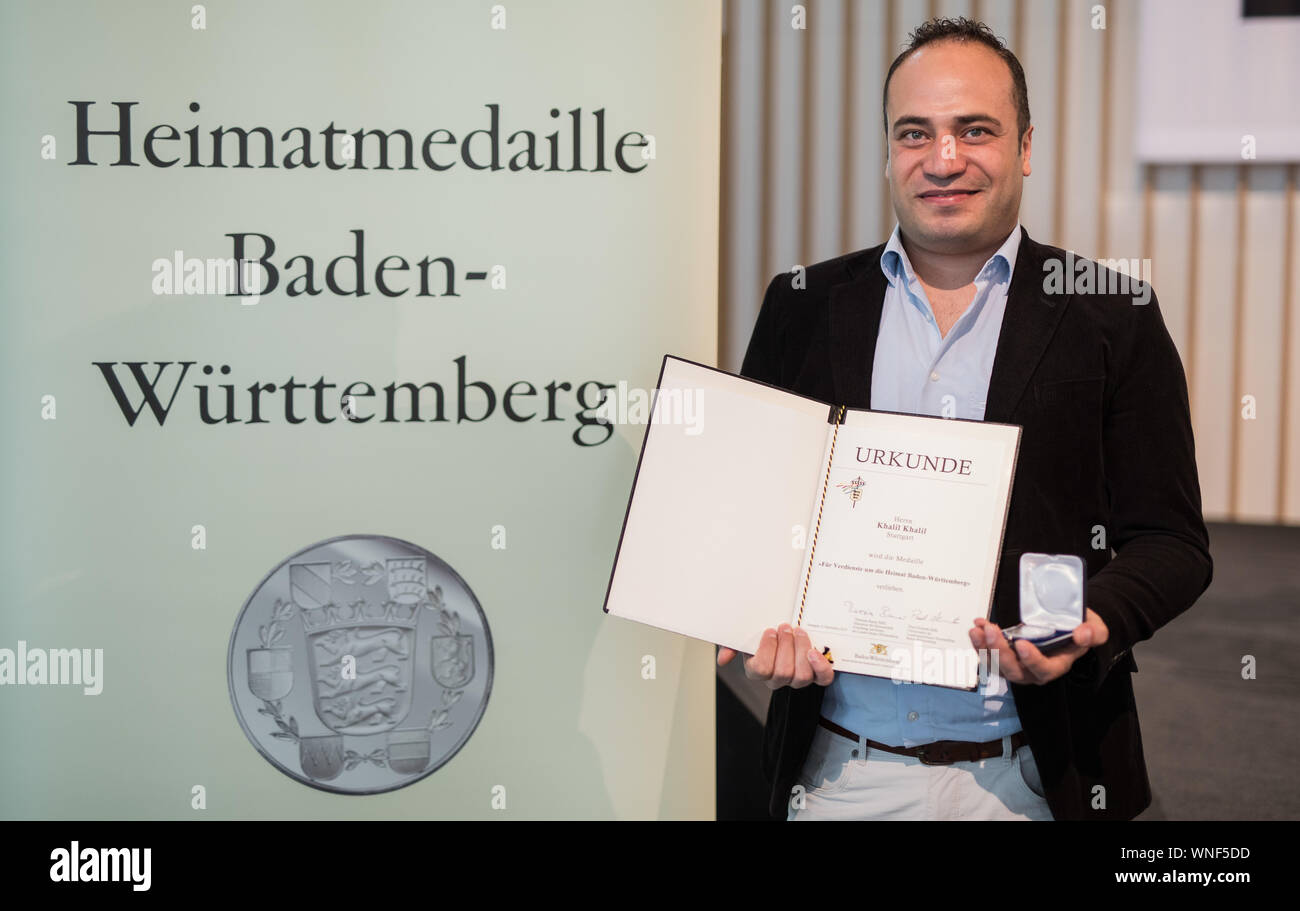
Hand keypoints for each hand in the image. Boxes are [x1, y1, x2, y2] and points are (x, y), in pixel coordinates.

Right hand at [717, 623, 833, 689]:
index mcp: (757, 670)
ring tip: (799, 632)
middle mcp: (776, 679)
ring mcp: (796, 679)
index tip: (770, 630)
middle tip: (785, 627)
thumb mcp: (742, 635)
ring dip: (801, 650)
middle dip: (785, 646)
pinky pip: (822, 679)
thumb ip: (731, 644)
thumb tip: (723, 660)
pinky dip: (821, 667)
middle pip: (782, 673)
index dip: (767, 650)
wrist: (785, 628)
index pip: (760, 670)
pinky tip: (815, 652)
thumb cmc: (760, 632)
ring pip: (801, 677)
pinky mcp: (816, 675)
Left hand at [968, 608, 1108, 684]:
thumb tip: (1083, 634)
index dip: (1032, 661)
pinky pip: (990, 653)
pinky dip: (981, 641)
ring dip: (984, 648)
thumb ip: (1093, 633)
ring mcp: (1018, 664)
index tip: (1022, 644)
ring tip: (977, 630)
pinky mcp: (1005, 655)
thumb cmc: (1080, 629)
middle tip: (991, 632)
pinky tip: (977, 625)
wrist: (1069, 625)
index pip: (1043, 670)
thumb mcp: (1095, 628)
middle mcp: (1034, 670)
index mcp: (1057, 665)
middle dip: (1000, 652)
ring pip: (997, 665)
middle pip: (1014, 671)